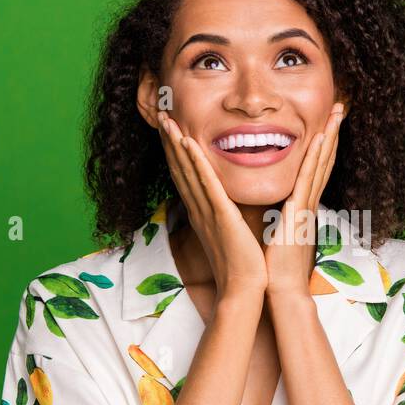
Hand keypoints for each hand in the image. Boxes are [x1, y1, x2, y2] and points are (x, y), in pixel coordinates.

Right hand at [155, 111, 268, 300]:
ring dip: (176, 144)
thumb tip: (230, 203)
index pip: (185, 176)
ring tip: (167, 120)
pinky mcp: (220, 216)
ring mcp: (207, 212)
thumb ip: (226, 215)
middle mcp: (199, 210)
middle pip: (180, 169)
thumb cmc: (242, 264)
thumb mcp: (231, 233)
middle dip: (169, 141)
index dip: (176, 152)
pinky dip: (195, 163)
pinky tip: (187, 143)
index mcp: (203, 213)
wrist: (244, 289)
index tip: (170, 130)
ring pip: (187, 172)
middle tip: (160, 116)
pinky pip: (206, 185)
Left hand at [263, 102, 344, 298]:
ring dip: (329, 137)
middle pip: (324, 160)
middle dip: (332, 133)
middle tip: (340, 107)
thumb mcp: (278, 234)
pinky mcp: (299, 213)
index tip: (327, 123)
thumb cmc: (276, 267)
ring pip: (321, 164)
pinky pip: (309, 179)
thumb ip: (279, 217)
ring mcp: (307, 207)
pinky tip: (320, 138)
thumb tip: (275, 207)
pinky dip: (316, 158)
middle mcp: (309, 203)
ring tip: (336, 113)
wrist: (280, 290)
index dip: (323, 145)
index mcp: (303, 208)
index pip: (315, 169)